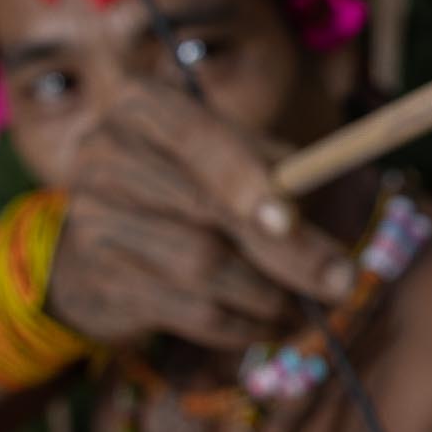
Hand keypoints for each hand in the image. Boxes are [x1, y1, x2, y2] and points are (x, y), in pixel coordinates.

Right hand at [44, 81, 356, 350]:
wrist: (98, 241)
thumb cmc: (187, 183)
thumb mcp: (231, 157)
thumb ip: (280, 176)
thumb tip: (331, 246)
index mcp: (141, 106)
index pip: (197, 137)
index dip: (244, 177)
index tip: (290, 219)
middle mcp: (104, 156)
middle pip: (205, 210)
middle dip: (285, 251)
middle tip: (340, 281)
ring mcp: (91, 221)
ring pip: (200, 267)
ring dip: (265, 295)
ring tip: (305, 306)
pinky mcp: (96, 283)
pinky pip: (187, 311)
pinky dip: (240, 325)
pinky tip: (269, 325)